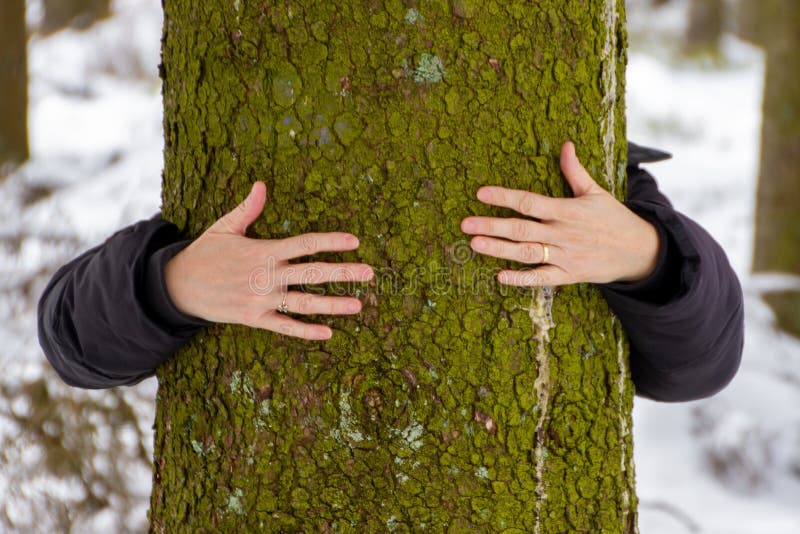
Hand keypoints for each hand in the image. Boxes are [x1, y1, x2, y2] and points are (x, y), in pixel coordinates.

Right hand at [164, 182, 373, 339]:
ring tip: (358, 305)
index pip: (305, 244)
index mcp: (264, 251)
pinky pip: (284, 327)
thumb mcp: (224, 227)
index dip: (331, 241)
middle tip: (370, 273)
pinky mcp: (254, 319)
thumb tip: (261, 184)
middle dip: (343, 272)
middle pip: (312, 273)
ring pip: (304, 303)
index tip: (355, 240)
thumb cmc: (205, 253)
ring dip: (332, 304)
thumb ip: (247, 209)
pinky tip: (328, 333)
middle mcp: (266, 276)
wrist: (178, 287)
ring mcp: (261, 299)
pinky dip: (306, 331)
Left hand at [460, 141, 659, 285]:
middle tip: (465, 223)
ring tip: (474, 243)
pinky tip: (500, 276)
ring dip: (499, 249)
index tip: (481, 193)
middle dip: (492, 225)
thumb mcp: (596, 192)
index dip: (505, 197)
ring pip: (526, 253)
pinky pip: (541, 278)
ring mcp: (564, 256)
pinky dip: (521, 279)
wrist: (639, 251)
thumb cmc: (613, 218)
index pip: (530, 202)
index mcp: (567, 210)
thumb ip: (575, 171)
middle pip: (521, 229)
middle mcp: (562, 234)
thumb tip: (565, 144)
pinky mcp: (568, 275)